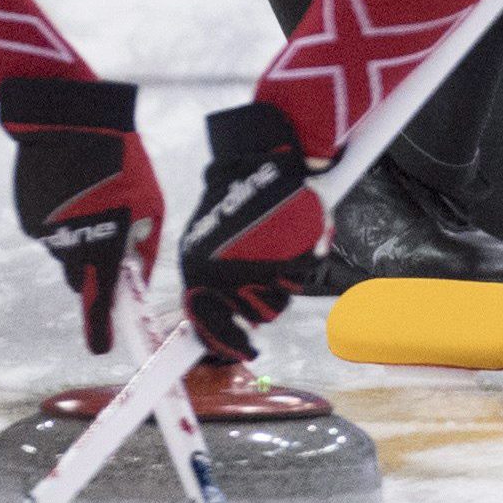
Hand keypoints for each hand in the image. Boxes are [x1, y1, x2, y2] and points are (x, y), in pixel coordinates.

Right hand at [0, 77, 164, 355]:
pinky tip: (71, 191)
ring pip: (65, 253)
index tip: (100, 347)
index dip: (99, 329)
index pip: (99, 303)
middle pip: (81, 279)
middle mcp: (71, 247)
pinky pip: (49, 231)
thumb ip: (145, 246)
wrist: (69, 120)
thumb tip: (138, 275)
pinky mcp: (30, 216)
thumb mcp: (150, 203)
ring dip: (79, 238)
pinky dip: (61, 221)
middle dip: (94, 269)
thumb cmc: (120, 159)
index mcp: (104, 246)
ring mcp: (47, 233)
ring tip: (92, 198)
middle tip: (107, 236)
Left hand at [178, 103, 330, 363]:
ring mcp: (260, 264)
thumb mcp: (207, 236)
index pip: (208, 323)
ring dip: (284, 280)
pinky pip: (303, 274)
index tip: (243, 350)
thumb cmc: (232, 193)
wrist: (258, 152)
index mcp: (197, 268)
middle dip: (264, 300)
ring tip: (279, 245)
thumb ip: (210, 278)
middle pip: (255, 315)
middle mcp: (225, 272)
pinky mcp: (291, 251)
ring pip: (280, 299)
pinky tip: (296, 232)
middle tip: (268, 273)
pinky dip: (305, 257)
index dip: (227, 341)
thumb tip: (216, 321)